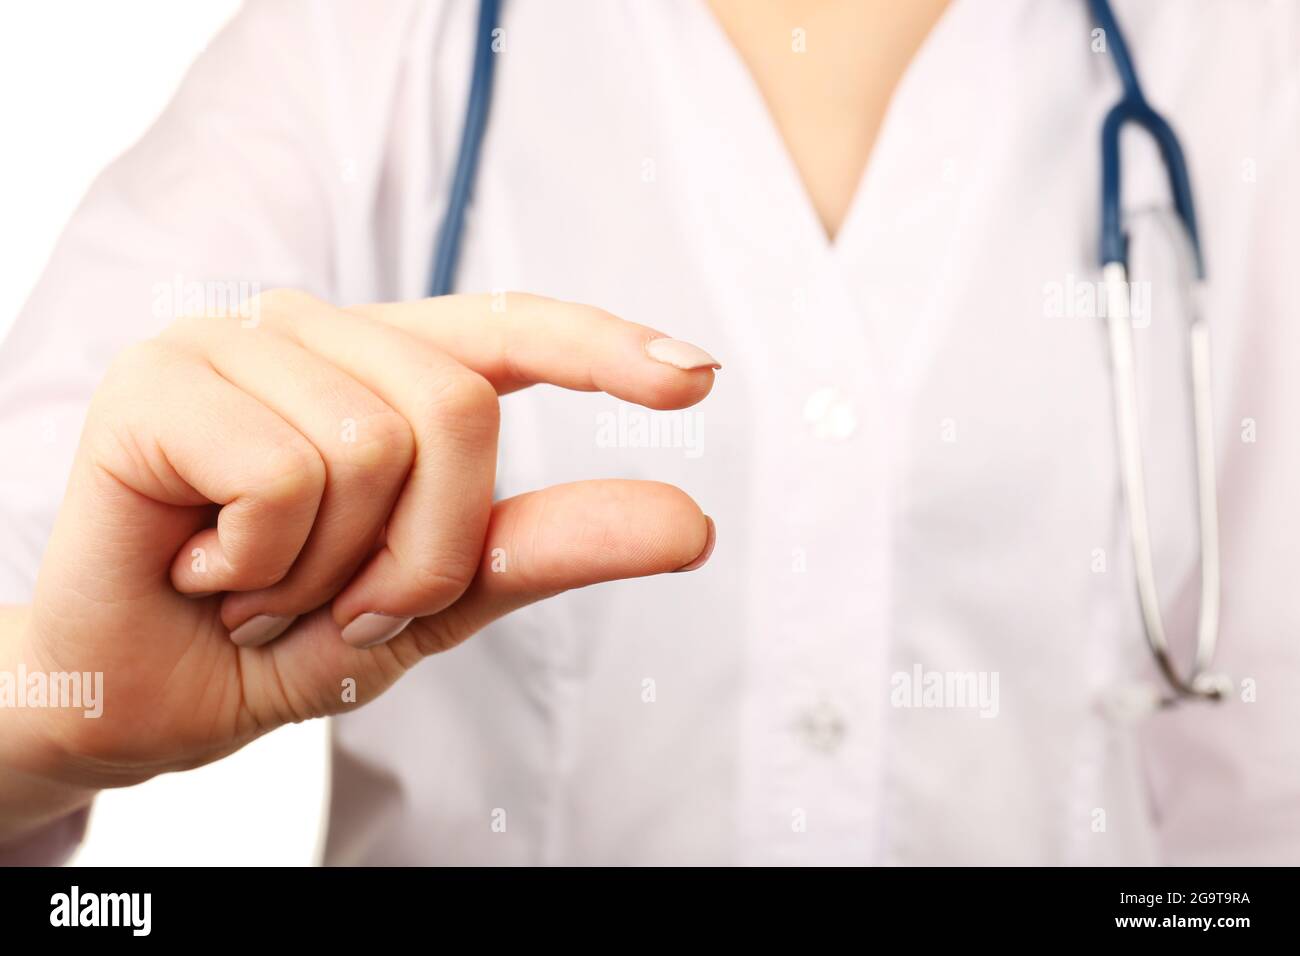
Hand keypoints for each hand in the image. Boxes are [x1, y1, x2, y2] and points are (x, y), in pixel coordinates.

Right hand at [5, 290, 717, 793]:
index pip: (509, 331)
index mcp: (383, 370)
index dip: (604, 346)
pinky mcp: (161, 379)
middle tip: (342, 601)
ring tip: (261, 586)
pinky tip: (204, 569)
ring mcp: (234, 344)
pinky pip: (286, 472)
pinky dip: (263, 562)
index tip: (696, 380)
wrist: (144, 700)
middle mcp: (313, 333)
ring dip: (330, 570)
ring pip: (376, 443)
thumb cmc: (283, 636)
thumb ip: (546, 547)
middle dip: (421, 552)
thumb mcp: (436, 598)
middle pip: (459, 407)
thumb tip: (691, 521)